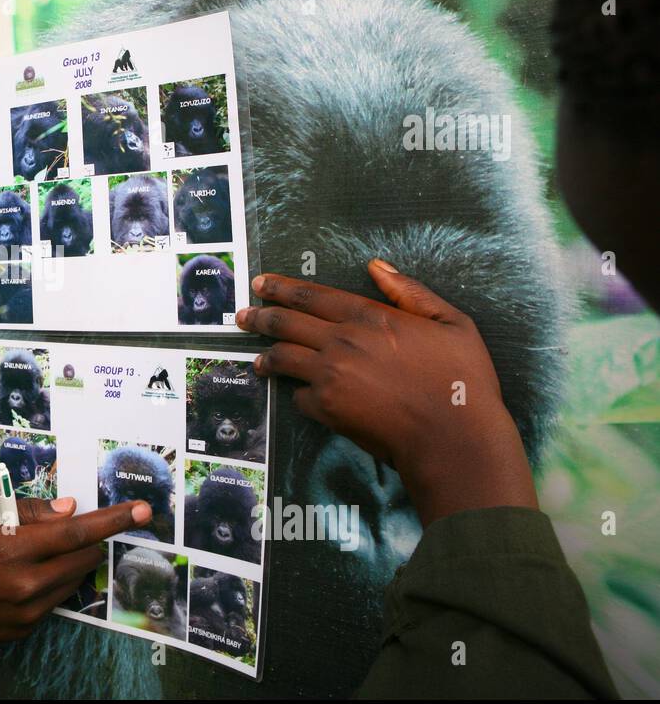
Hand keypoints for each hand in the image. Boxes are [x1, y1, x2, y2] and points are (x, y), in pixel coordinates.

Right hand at [0, 497, 150, 675]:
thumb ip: (30, 513)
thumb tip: (71, 509)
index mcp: (14, 549)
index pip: (78, 532)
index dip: (114, 520)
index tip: (143, 511)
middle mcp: (27, 583)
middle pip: (83, 556)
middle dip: (90, 538)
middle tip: (79, 526)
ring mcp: (28, 610)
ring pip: (74, 579)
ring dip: (72, 560)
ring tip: (43, 550)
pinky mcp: (26, 628)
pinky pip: (56, 599)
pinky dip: (54, 581)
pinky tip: (27, 574)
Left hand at [235, 259, 536, 526]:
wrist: (453, 437)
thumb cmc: (462, 380)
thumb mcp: (453, 323)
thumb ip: (411, 292)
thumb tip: (377, 267)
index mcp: (369, 315)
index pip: (311, 295)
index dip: (282, 288)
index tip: (261, 284)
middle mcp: (341, 341)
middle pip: (286, 322)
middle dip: (259, 316)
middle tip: (241, 315)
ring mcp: (329, 375)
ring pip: (282, 357)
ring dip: (266, 356)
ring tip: (257, 358)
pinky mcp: (325, 408)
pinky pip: (299, 396)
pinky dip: (297, 394)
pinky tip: (297, 394)